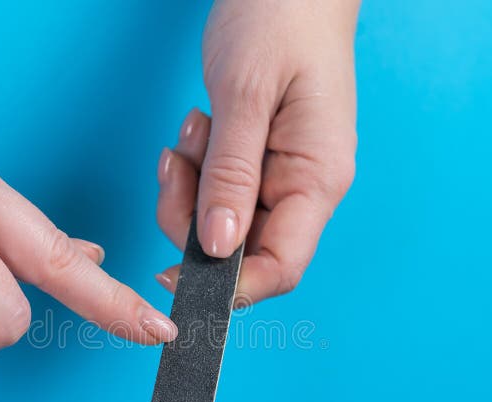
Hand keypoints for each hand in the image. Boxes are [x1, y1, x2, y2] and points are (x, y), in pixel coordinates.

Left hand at [155, 0, 358, 303]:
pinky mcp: (260, 164)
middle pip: (241, 248)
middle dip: (193, 221)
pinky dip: (195, 172)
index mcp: (317, 178)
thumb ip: (231, 175)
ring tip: (193, 133)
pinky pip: (218, 192)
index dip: (230, 285)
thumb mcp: (246, 95)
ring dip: (190, 190)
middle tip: (176, 169)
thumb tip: (217, 247)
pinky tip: (200, 131)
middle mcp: (304, 187)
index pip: (281, 266)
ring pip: (222, 223)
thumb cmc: (280, 18)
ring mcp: (282, 177)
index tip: (173, 273)